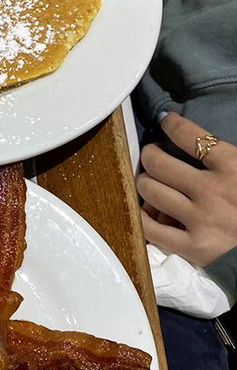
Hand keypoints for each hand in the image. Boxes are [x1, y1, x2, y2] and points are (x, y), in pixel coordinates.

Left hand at [137, 112, 236, 266]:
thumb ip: (226, 156)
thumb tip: (197, 138)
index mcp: (233, 167)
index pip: (190, 136)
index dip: (171, 124)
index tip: (166, 121)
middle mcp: (213, 191)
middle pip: (158, 163)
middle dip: (150, 154)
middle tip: (153, 155)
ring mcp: (201, 220)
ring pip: (150, 191)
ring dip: (145, 183)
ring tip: (151, 182)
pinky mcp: (194, 248)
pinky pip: (150, 229)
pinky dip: (142, 217)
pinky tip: (146, 211)